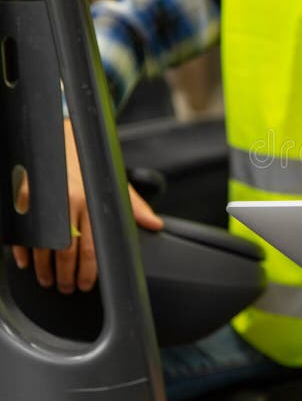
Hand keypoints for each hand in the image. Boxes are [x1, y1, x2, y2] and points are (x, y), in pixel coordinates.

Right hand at [12, 119, 162, 293]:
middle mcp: (69, 202)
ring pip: (42, 245)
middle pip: (66, 251)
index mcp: (93, 202)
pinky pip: (23, 231)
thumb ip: (134, 207)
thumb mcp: (116, 184)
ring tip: (48, 281)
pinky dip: (22, 250)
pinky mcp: (26, 197)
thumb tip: (155, 225)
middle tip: (66, 288)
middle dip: (65, 276)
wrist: (62, 138)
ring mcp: (45, 201)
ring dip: (44, 268)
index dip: (88, 271)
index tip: (86, 284)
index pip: (91, 247)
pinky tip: (26, 263)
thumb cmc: (90, 166)